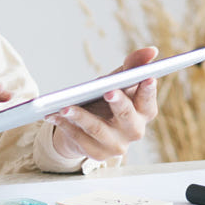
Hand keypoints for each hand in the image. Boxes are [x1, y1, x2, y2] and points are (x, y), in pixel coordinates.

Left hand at [45, 47, 159, 162]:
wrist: (84, 127)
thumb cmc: (105, 99)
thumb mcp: (117, 82)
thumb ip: (132, 67)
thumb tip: (151, 50)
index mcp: (143, 113)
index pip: (149, 102)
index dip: (149, 91)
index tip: (148, 77)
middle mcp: (134, 131)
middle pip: (127, 117)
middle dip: (118, 102)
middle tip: (108, 91)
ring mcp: (115, 145)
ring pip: (97, 129)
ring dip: (80, 116)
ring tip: (64, 106)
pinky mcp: (96, 153)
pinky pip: (78, 138)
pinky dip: (64, 125)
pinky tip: (52, 114)